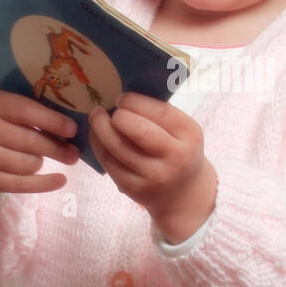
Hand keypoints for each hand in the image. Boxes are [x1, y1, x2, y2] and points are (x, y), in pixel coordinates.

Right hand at [0, 90, 80, 208]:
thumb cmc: (5, 124)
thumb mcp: (14, 110)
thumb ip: (39, 111)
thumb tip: (75, 128)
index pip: (27, 111)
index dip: (52, 121)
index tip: (73, 130)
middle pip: (31, 141)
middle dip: (57, 148)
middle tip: (74, 154)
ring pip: (29, 164)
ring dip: (40, 162)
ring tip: (38, 157)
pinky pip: (21, 185)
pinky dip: (44, 184)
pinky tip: (60, 180)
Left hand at [88, 92, 216, 242]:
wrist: (183, 193)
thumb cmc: (179, 151)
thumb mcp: (183, 131)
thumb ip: (159, 113)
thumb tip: (123, 93)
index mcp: (190, 135)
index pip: (160, 112)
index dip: (134, 102)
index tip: (120, 98)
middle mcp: (175, 157)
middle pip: (138, 131)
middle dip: (116, 116)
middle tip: (105, 108)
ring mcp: (154, 176)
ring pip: (117, 147)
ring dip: (100, 128)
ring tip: (96, 117)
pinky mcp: (134, 188)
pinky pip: (108, 162)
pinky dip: (98, 145)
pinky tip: (96, 136)